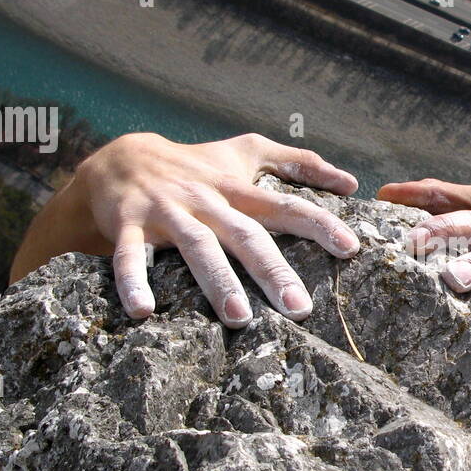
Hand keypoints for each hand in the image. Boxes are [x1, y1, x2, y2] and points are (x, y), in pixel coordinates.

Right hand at [9, 132, 360, 325]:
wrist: (119, 158)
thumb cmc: (197, 164)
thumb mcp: (245, 152)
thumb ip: (298, 163)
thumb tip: (351, 183)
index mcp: (236, 189)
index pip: (285, 206)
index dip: (318, 224)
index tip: (350, 249)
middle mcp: (206, 199)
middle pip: (245, 234)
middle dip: (273, 270)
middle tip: (299, 308)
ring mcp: (167, 211)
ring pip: (196, 246)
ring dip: (218, 282)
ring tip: (239, 319)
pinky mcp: (126, 224)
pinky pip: (128, 255)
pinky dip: (133, 281)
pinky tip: (143, 311)